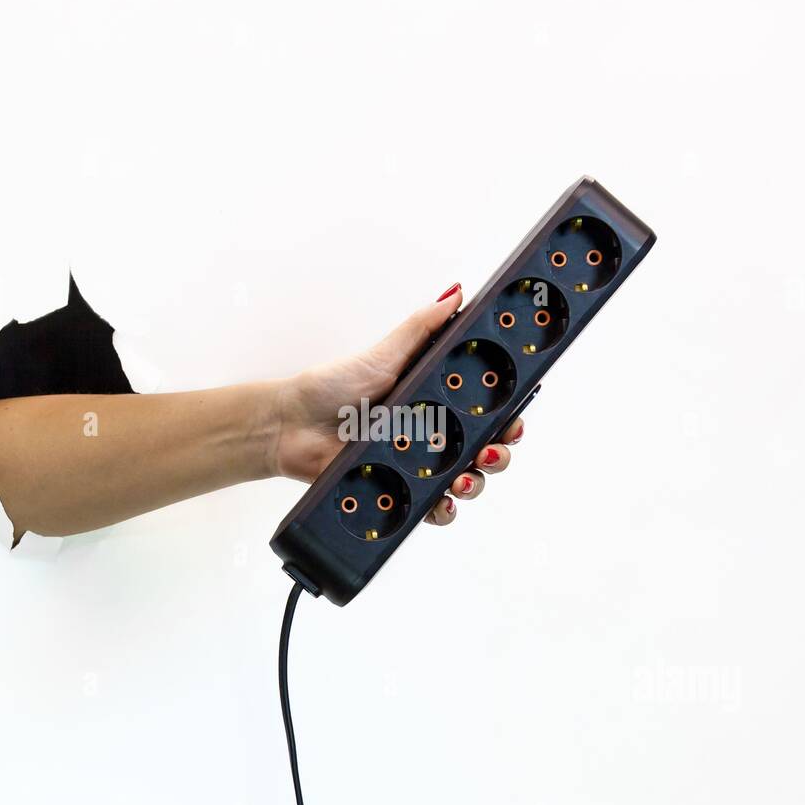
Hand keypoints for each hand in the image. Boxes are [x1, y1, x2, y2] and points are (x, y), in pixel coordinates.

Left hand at [271, 283, 525, 525]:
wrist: (289, 425)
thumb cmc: (331, 387)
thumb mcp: (383, 354)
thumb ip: (422, 328)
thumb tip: (455, 294)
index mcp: (436, 399)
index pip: (487, 409)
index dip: (508, 416)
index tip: (515, 417)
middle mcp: (433, 433)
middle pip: (485, 448)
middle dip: (499, 453)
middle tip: (492, 450)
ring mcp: (418, 465)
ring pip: (465, 481)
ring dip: (475, 482)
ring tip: (463, 478)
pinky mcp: (399, 492)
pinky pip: (431, 508)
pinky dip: (443, 510)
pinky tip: (442, 504)